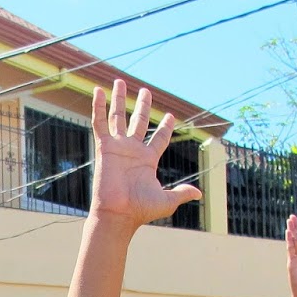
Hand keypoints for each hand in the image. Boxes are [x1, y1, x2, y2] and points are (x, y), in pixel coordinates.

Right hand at [89, 81, 200, 227]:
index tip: (170, 115)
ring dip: (119, 100)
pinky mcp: (105, 148)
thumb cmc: (140, 210)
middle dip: (143, 106)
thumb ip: (181, 193)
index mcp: (148, 160)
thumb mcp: (166, 201)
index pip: (159, 138)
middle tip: (145, 91)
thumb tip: (198, 193)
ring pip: (118, 117)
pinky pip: (100, 123)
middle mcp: (133, 151)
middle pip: (139, 121)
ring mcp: (118, 147)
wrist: (118, 213)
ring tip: (120, 82)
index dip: (166, 127)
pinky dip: (98, 107)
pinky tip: (98, 91)